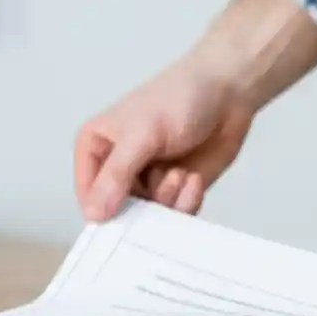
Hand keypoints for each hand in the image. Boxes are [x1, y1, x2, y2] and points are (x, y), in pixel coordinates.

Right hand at [75, 57, 255, 220]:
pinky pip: (175, 215)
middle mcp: (118, 168)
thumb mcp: (141, 134)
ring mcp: (148, 181)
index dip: (103, 215)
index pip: (88, 196)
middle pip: (119, 213)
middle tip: (161, 190)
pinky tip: (193, 178)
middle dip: (143, 209)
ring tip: (180, 175)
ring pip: (150, 218)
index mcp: (96, 147)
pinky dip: (186, 201)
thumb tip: (94, 214)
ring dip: (168, 201)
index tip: (124, 223)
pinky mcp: (176, 191)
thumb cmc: (179, 98)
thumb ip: (117, 175)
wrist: (229, 92)